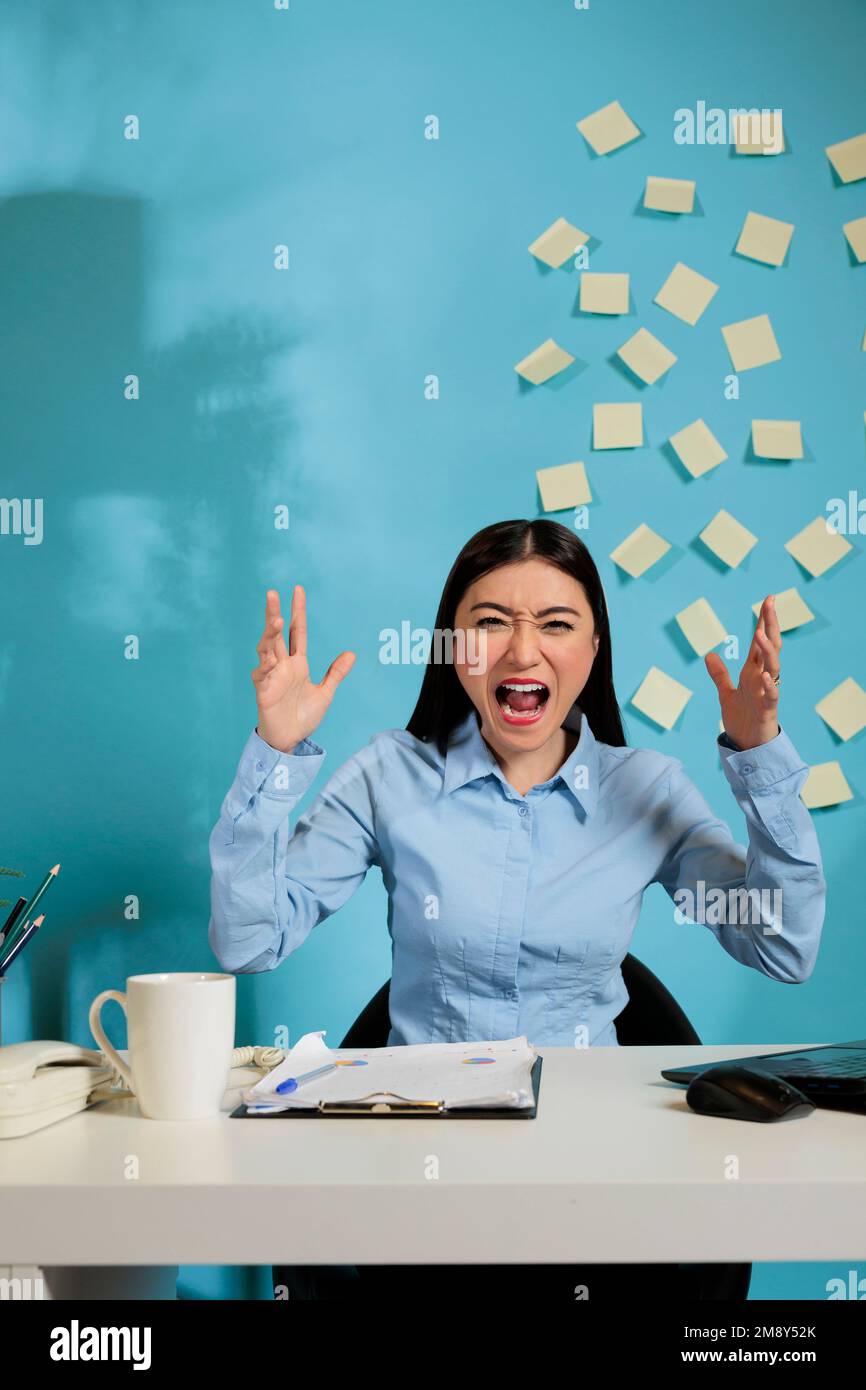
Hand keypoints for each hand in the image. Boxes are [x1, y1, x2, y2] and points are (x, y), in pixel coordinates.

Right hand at [252, 586, 354, 751]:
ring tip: (275, 620)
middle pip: (277, 634)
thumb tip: (352, 653)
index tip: (297, 590)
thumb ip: (335, 673)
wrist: (290, 740)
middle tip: (272, 593)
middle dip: (274, 614)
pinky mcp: (264, 689)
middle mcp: (282, 665)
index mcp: (298, 663)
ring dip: (269, 634)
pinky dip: (265, 665)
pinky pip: (262, 673)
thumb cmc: (303, 716)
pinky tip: (269, 658)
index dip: (298, 611)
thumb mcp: (326, 693)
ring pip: (267, 649)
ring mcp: (271, 676)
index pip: (297, 631)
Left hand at [705, 595, 780, 749]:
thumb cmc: (743, 719)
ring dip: (767, 651)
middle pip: (769, 646)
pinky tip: (763, 675)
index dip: (763, 621)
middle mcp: (762, 677)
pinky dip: (768, 685)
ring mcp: (766, 692)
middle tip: (771, 602)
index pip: (759, 641)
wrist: (748, 746)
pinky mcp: (768, 710)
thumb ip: (720, 675)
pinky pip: (771, 695)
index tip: (768, 599)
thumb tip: (710, 655)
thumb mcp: (726, 693)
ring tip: (760, 634)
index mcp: (753, 671)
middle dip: (770, 624)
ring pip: (773, 667)